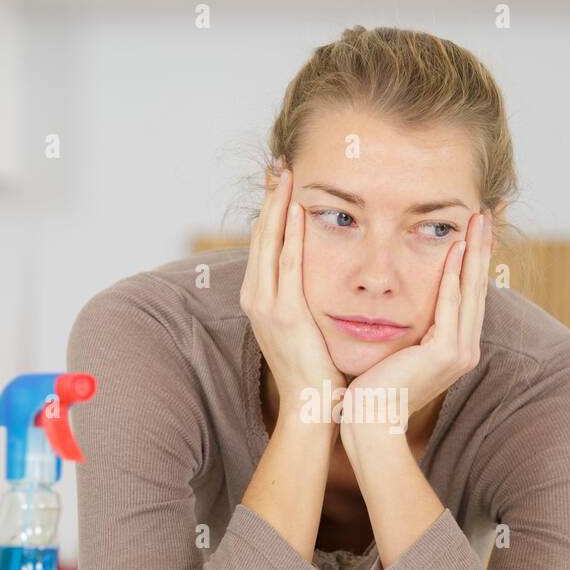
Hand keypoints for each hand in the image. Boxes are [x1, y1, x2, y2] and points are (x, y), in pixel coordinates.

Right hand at [240, 165, 345, 426]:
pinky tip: (298, 209)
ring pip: (270, 243)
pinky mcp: (285, 312)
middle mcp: (255, 297)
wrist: (309, 405)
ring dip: (278, 205)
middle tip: (279, 164)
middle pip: (261, 235)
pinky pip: (288, 264)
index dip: (270, 210)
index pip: (263, 243)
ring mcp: (266, 304)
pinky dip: (292, 234)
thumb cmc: (313, 369)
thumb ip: (301, 299)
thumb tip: (313, 280)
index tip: (280, 181)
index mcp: (258, 298)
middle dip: (269, 198)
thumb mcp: (301, 327)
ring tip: (285, 174)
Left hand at [340, 209, 493, 454]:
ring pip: (471, 291)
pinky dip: (454, 277)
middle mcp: (465, 349)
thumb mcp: (398, 353)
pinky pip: (451, 306)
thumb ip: (410, 330)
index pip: (469, 295)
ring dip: (474, 252)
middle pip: (478, 287)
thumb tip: (403, 306)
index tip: (475, 229)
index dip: (474, 260)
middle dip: (482, 247)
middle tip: (486, 212)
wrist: (371, 422)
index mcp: (455, 347)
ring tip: (478, 221)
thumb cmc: (375, 390)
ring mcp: (459, 353)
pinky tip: (455, 250)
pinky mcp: (445, 354)